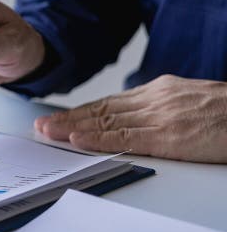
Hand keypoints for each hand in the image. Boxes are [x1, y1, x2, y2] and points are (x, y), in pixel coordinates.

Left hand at [35, 74, 226, 162]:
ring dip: (72, 128)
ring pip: (106, 121)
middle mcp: (154, 99)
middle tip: (41, 126)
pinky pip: (125, 137)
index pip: (110, 103)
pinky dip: (98, 138)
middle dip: (68, 119)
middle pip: (101, 110)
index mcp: (159, 91)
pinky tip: (77, 140)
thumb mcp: (190, 101)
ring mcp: (160, 116)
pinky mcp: (169, 135)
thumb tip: (137, 119)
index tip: (59, 119)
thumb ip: (163, 108)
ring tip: (48, 133)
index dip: (81, 112)